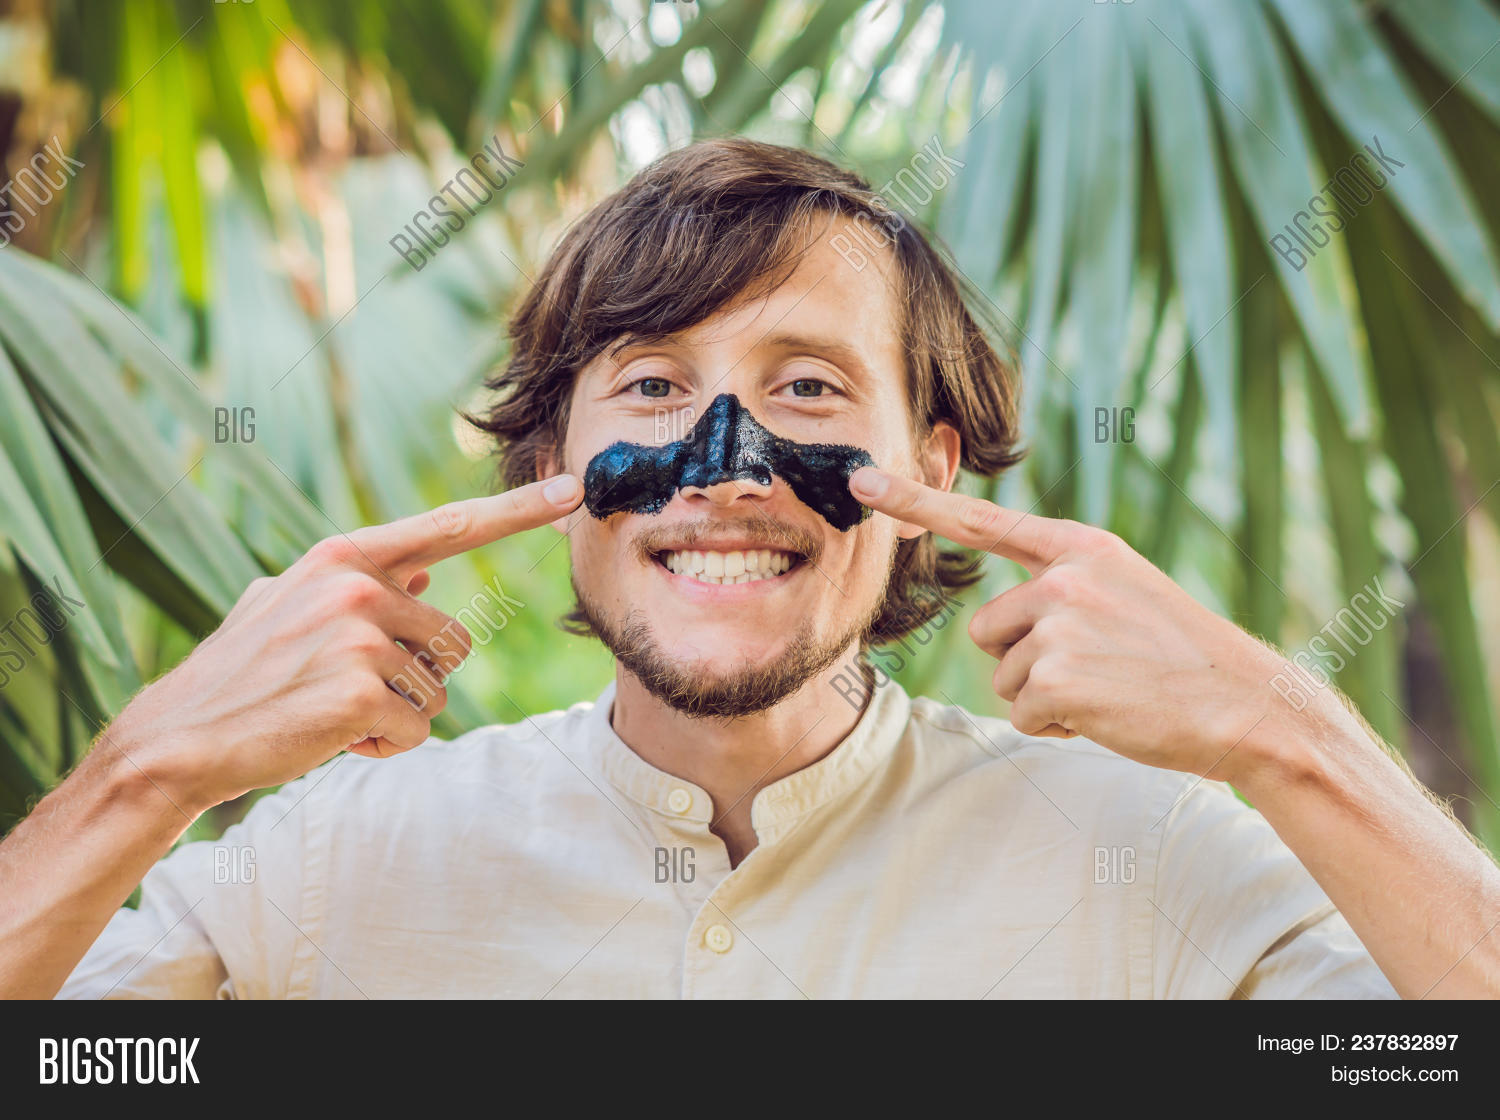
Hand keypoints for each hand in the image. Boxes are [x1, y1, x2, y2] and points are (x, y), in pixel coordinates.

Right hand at [108, 475, 583, 811]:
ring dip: (397, 715)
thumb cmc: (241, 675)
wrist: (179, 739)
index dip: (517, 509)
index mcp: (343, 557)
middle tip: (344, 689)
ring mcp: (360, 638)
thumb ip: (354, 584)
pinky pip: (417, 730)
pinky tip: (331, 738)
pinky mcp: (363, 693)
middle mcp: (357, 586)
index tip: (573, 489)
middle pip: (454, 641)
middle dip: (415, 678)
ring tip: (331, 710)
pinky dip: (383, 746)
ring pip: (438, 689)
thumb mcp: (284, 605)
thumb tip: (427, 576)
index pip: (448, 526)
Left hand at [849, 467, 1360, 781]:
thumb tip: (998, 622)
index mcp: (1080, 548)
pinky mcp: (1059, 679)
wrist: (1245, 705)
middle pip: (987, 630)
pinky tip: (1109, 715)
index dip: (915, 500)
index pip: (983, 520)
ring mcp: (1060, 626)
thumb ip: (1063, 586)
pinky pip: (1022, 714)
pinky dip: (1058, 727)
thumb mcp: (1126, 592)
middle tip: (1097, 669)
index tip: (861, 479)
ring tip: (1110, 690)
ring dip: (1044, 697)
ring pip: (1004, 676)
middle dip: (1025, 661)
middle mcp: (1064, 577)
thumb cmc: (1181, 657)